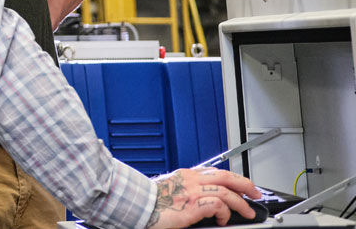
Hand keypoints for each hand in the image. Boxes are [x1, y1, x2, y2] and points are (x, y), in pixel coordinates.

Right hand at [145, 167, 261, 228]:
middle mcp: (191, 180)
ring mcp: (193, 191)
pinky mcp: (192, 205)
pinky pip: (217, 205)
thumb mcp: (169, 188)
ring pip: (226, 191)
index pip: (217, 172)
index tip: (242, 186)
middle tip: (255, 194)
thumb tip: (200, 199)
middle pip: (226, 176)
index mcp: (186, 175)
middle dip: (246, 185)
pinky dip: (225, 212)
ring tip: (247, 213)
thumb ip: (185, 188)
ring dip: (241, 203)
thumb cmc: (149, 201)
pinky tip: (223, 219)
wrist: (137, 204)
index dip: (234, 178)